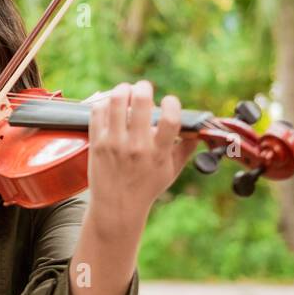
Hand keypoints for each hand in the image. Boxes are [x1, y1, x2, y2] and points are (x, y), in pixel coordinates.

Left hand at [86, 80, 199, 236]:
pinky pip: (98, 111)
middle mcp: (136, 147)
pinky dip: (105, 102)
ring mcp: (114, 144)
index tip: (169, 101)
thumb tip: (198, 130)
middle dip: (144, 87)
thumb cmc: (146, 188)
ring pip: (117, 101)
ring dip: (123, 89)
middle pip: (141, 102)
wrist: (117, 207)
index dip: (172, 103)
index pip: (170, 119)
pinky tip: (112, 104)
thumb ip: (185, 149)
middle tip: (144, 88)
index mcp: (158, 153)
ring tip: (127, 90)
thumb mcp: (171, 171)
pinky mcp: (96, 143)